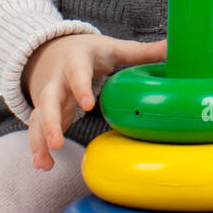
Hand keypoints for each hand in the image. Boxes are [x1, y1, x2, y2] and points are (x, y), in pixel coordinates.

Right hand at [21, 33, 167, 170]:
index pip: (77, 73)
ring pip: (39, 118)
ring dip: (40, 139)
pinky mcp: (44, 112)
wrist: (54, 51)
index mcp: (77, 62)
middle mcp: (58, 80)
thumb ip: (143, 52)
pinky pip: (37, 130)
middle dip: (50, 121)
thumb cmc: (91, 52)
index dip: (81, 87)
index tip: (88, 105)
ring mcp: (48, 97)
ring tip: (44, 163)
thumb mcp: (114, 48)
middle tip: (57, 143)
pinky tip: (44, 166)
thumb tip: (175, 46)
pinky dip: (39, 147)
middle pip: (49, 99)